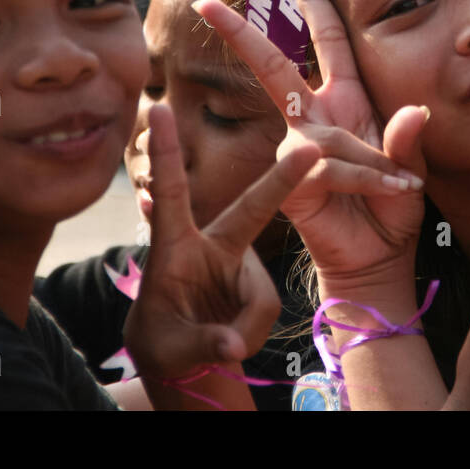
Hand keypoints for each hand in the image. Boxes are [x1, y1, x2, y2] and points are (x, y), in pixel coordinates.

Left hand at [123, 103, 320, 381]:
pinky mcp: (257, 285)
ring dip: (244, 326)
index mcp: (174, 247)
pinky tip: (228, 343)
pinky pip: (265, 307)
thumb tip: (232, 347)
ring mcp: (237, 264)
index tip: (157, 108)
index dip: (165, 152)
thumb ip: (204, 344)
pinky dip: (248, 333)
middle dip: (281, 180)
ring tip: (218, 349)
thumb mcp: (173, 351)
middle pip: (251, 208)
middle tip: (312, 148)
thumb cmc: (166, 345)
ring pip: (259, 292)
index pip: (170, 194)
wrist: (185, 360)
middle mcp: (210, 246)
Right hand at [193, 0, 426, 288]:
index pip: (327, 42)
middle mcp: (316, 118)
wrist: (378, 258)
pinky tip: (398, 189)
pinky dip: (368, 177)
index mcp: (345, 101)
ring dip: (371, 159)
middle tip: (209, 3)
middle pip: (276, 67)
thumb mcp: (412, 168)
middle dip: (244, 34)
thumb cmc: (391, 207)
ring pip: (326, 135)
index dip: (314, 5)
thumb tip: (417, 111)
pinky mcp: (294, 183)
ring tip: (405, 184)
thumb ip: (409, 141)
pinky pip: (331, 168)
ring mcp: (299, 149)